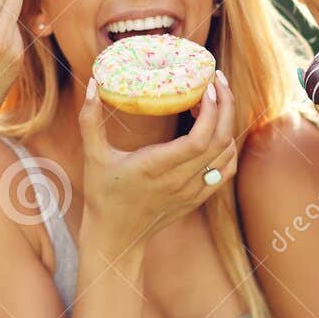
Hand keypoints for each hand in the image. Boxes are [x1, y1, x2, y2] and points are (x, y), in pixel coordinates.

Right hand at [77, 71, 236, 260]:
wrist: (116, 236)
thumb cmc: (103, 194)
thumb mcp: (93, 156)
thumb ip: (90, 119)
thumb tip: (92, 83)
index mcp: (156, 168)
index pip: (199, 140)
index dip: (210, 111)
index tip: (206, 87)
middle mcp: (180, 181)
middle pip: (220, 140)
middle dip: (225, 106)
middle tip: (217, 81)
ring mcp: (193, 191)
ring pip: (227, 153)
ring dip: (227, 123)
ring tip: (214, 100)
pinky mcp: (198, 198)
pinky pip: (225, 170)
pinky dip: (228, 147)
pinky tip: (216, 130)